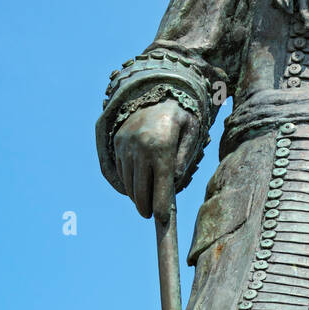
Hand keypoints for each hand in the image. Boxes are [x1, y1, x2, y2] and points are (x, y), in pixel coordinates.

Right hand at [113, 99, 199, 219]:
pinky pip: (119, 171)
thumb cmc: (180, 114)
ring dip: (135, 196)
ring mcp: (125, 145)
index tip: (161, 219)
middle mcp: (140, 146)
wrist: (155, 89)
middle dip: (145, 206)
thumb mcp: (192, 130)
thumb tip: (175, 181)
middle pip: (140, 189)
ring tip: (144, 203)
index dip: (160, 205)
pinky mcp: (116, 142)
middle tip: (151, 215)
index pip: (160, 185)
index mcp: (161, 145)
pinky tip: (135, 189)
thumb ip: (185, 156)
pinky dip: (126, 183)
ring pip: (128, 182)